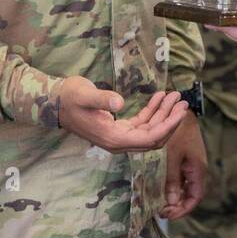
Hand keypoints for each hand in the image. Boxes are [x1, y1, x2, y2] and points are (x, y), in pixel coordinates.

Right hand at [57, 77, 186, 151]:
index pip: (149, 138)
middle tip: (182, 101)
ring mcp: (119, 137)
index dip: (168, 126)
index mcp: (113, 138)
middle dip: (170, 120)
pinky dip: (153, 111)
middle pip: (154, 137)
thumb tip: (119, 103)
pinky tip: (160, 97)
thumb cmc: (68, 97)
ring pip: (149, 130)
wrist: (54, 102)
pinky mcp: (118, 128)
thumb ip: (102, 99)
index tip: (181, 112)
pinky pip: (141, 124)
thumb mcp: (84, 94)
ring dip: (163, 114)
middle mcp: (118, 142)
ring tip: (175, 96)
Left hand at [160, 111, 206, 220]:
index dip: (182, 210)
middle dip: (177, 205)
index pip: (194, 198)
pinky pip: (181, 176)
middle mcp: (197, 169)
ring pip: (185, 186)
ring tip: (159, 202)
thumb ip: (172, 180)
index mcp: (197, 170)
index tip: (166, 215)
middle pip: (190, 194)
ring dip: (174, 196)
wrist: (181, 110)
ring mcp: (192, 163)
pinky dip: (173, 185)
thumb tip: (171, 202)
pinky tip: (160, 186)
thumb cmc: (177, 132)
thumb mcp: (172, 157)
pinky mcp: (186, 157)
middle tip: (160, 211)